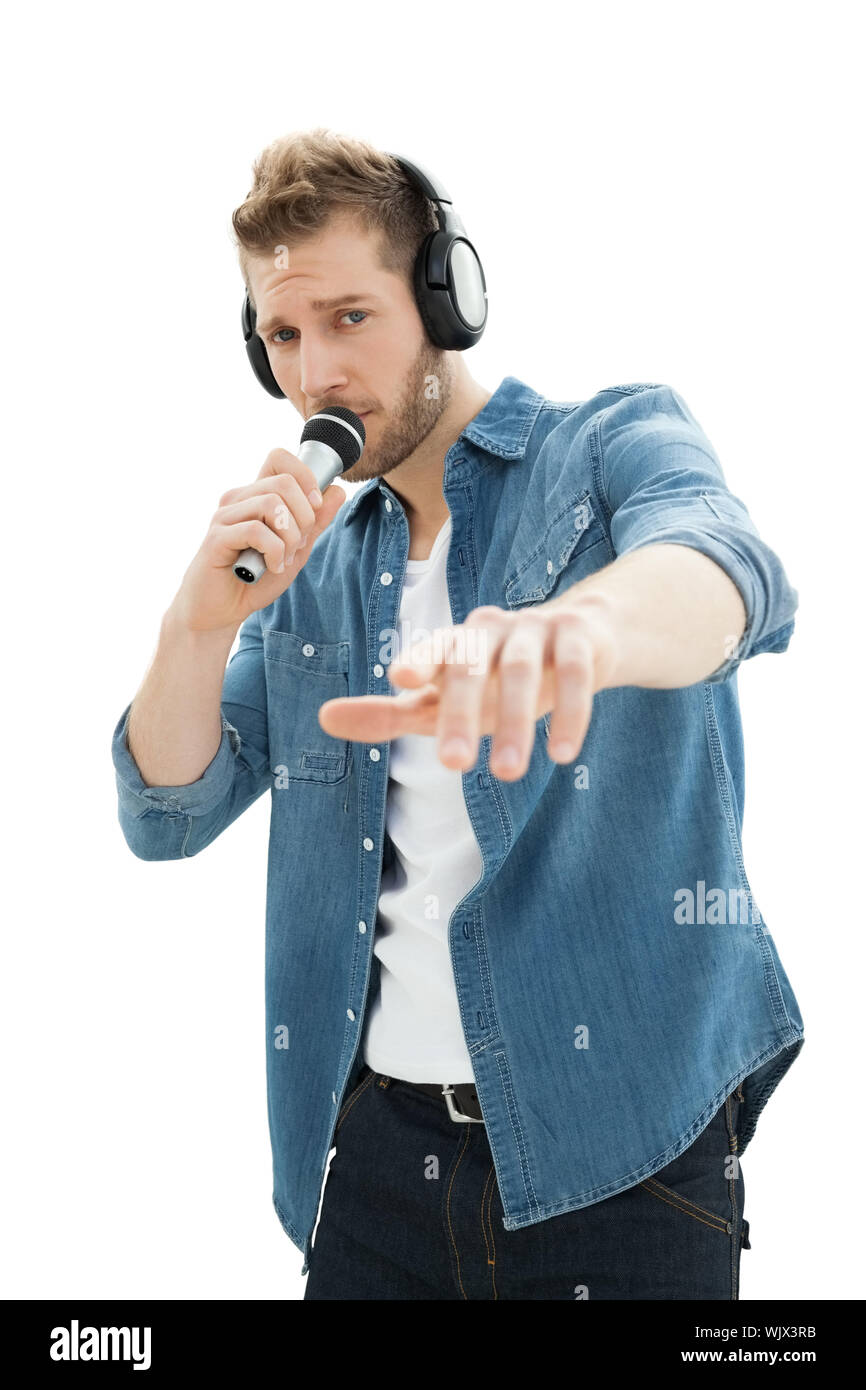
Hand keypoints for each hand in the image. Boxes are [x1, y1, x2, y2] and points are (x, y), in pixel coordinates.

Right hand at [169, 448, 344, 635]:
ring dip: (289, 537)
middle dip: (304, 517)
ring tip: (283, 559)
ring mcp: (225, 516)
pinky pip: (257, 531)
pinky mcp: (217, 538)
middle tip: (297, 545)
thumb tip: (337, 491)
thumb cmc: (255, 579)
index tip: (314, 507)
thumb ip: (315, 522)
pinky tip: (270, 567)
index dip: (305, 477)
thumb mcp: (296, 550)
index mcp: (256, 496)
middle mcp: (238, 499)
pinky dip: (274, 552)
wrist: (221, 611)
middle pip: (284, 482)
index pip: (279, 459)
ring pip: (272, 504)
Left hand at [317, 593, 618, 779]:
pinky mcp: (580, 641)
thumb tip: (323, 718)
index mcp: (456, 643)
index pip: (434, 648)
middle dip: (461, 713)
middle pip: (472, 666)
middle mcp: (492, 630)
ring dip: (516, 721)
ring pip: (522, 671)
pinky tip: (562, 754)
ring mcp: (538, 630)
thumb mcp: (443, 698)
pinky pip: (575, 674)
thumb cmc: (495, 678)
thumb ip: (388, 712)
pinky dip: (570, 712)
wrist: (584, 639)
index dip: (420, 658)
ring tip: (508, 774)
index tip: (401, 676)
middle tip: (452, 765)